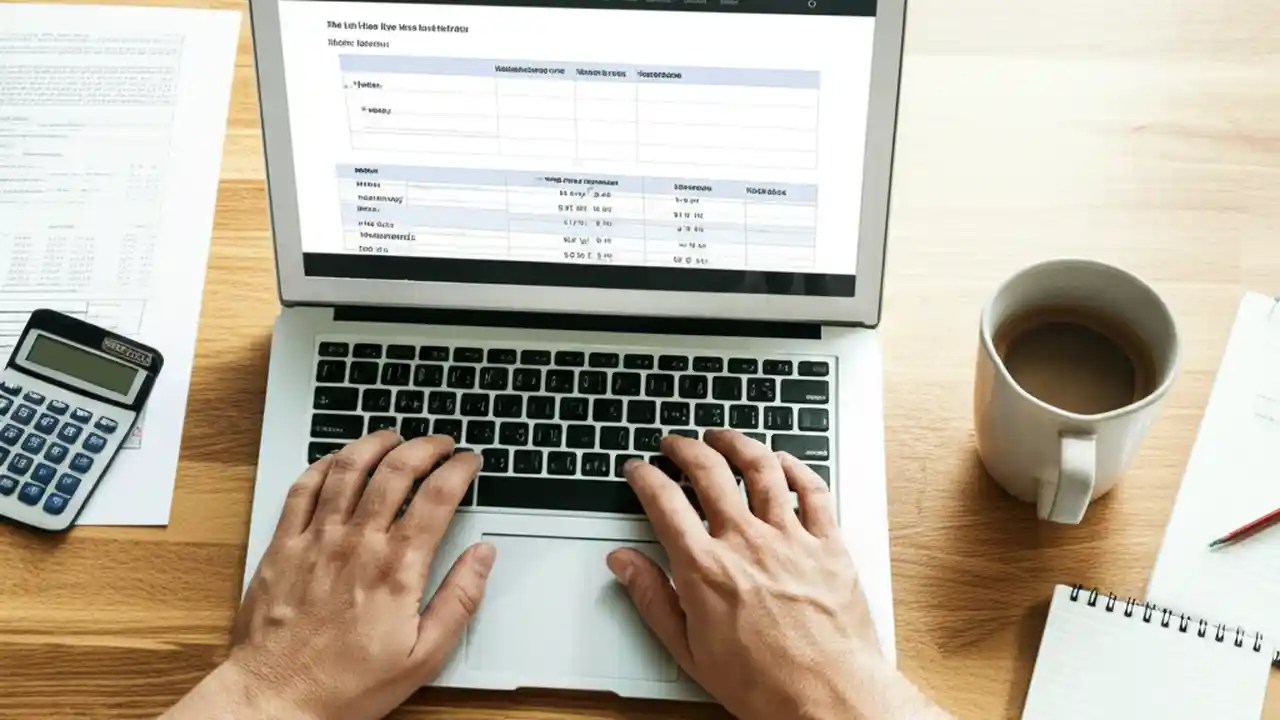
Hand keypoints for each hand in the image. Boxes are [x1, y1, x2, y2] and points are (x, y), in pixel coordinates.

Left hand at [165, 431, 493, 719]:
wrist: (276, 699)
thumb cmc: (347, 685)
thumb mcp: (424, 656)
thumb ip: (459, 599)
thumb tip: (483, 556)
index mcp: (397, 568)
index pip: (437, 496)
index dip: (459, 468)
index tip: (469, 460)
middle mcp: (357, 544)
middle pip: (396, 470)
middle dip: (425, 446)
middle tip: (439, 442)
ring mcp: (316, 540)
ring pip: (348, 468)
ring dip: (375, 443)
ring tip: (393, 436)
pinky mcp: (283, 546)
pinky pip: (302, 488)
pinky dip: (324, 465)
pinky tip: (338, 460)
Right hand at [608, 430, 946, 719]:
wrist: (827, 698)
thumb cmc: (763, 684)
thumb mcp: (688, 650)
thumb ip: (652, 598)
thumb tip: (622, 564)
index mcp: (705, 568)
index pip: (664, 502)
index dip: (645, 477)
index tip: (638, 469)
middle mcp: (746, 543)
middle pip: (709, 472)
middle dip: (684, 449)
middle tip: (674, 443)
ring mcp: (790, 539)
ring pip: (761, 468)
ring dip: (737, 443)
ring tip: (722, 436)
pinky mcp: (828, 545)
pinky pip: (812, 490)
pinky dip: (795, 467)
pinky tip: (783, 459)